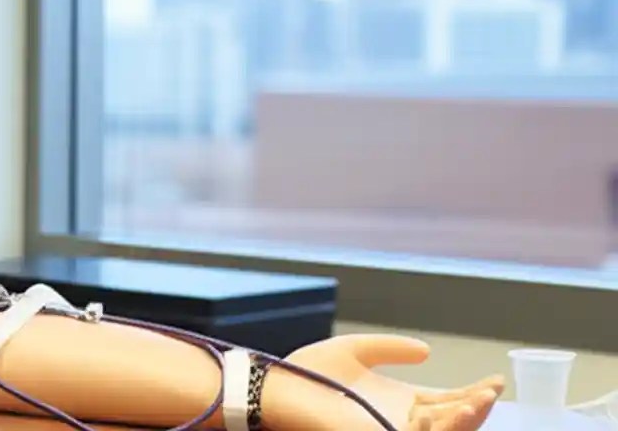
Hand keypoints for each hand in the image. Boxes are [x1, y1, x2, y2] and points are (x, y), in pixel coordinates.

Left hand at [266, 334, 503, 430]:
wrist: (275, 386)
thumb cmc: (308, 372)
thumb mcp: (356, 350)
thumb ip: (391, 348)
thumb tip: (427, 352)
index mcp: (399, 403)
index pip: (447, 404)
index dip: (473, 395)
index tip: (497, 380)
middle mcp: (398, 422)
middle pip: (451, 423)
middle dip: (477, 410)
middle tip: (491, 390)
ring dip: (464, 422)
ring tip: (479, 400)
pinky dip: (437, 430)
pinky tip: (447, 412)